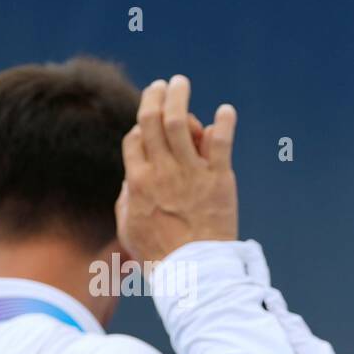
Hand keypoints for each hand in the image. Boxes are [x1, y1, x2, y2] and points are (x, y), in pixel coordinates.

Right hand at [116, 75, 237, 262]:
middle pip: (151, 120)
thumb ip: (127, 198)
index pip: (134, 138)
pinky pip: (221, 143)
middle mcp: (162, 170)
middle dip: (155, 96)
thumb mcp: (129, 227)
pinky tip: (226, 111)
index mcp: (138, 180)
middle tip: (162, 85)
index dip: (140, 127)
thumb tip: (131, 178)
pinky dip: (224, 122)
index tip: (148, 126)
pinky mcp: (219, 179)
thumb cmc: (160, 255)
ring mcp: (191, 172)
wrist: (194, 271)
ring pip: (181, 122)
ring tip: (181, 83)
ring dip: (179, 97)